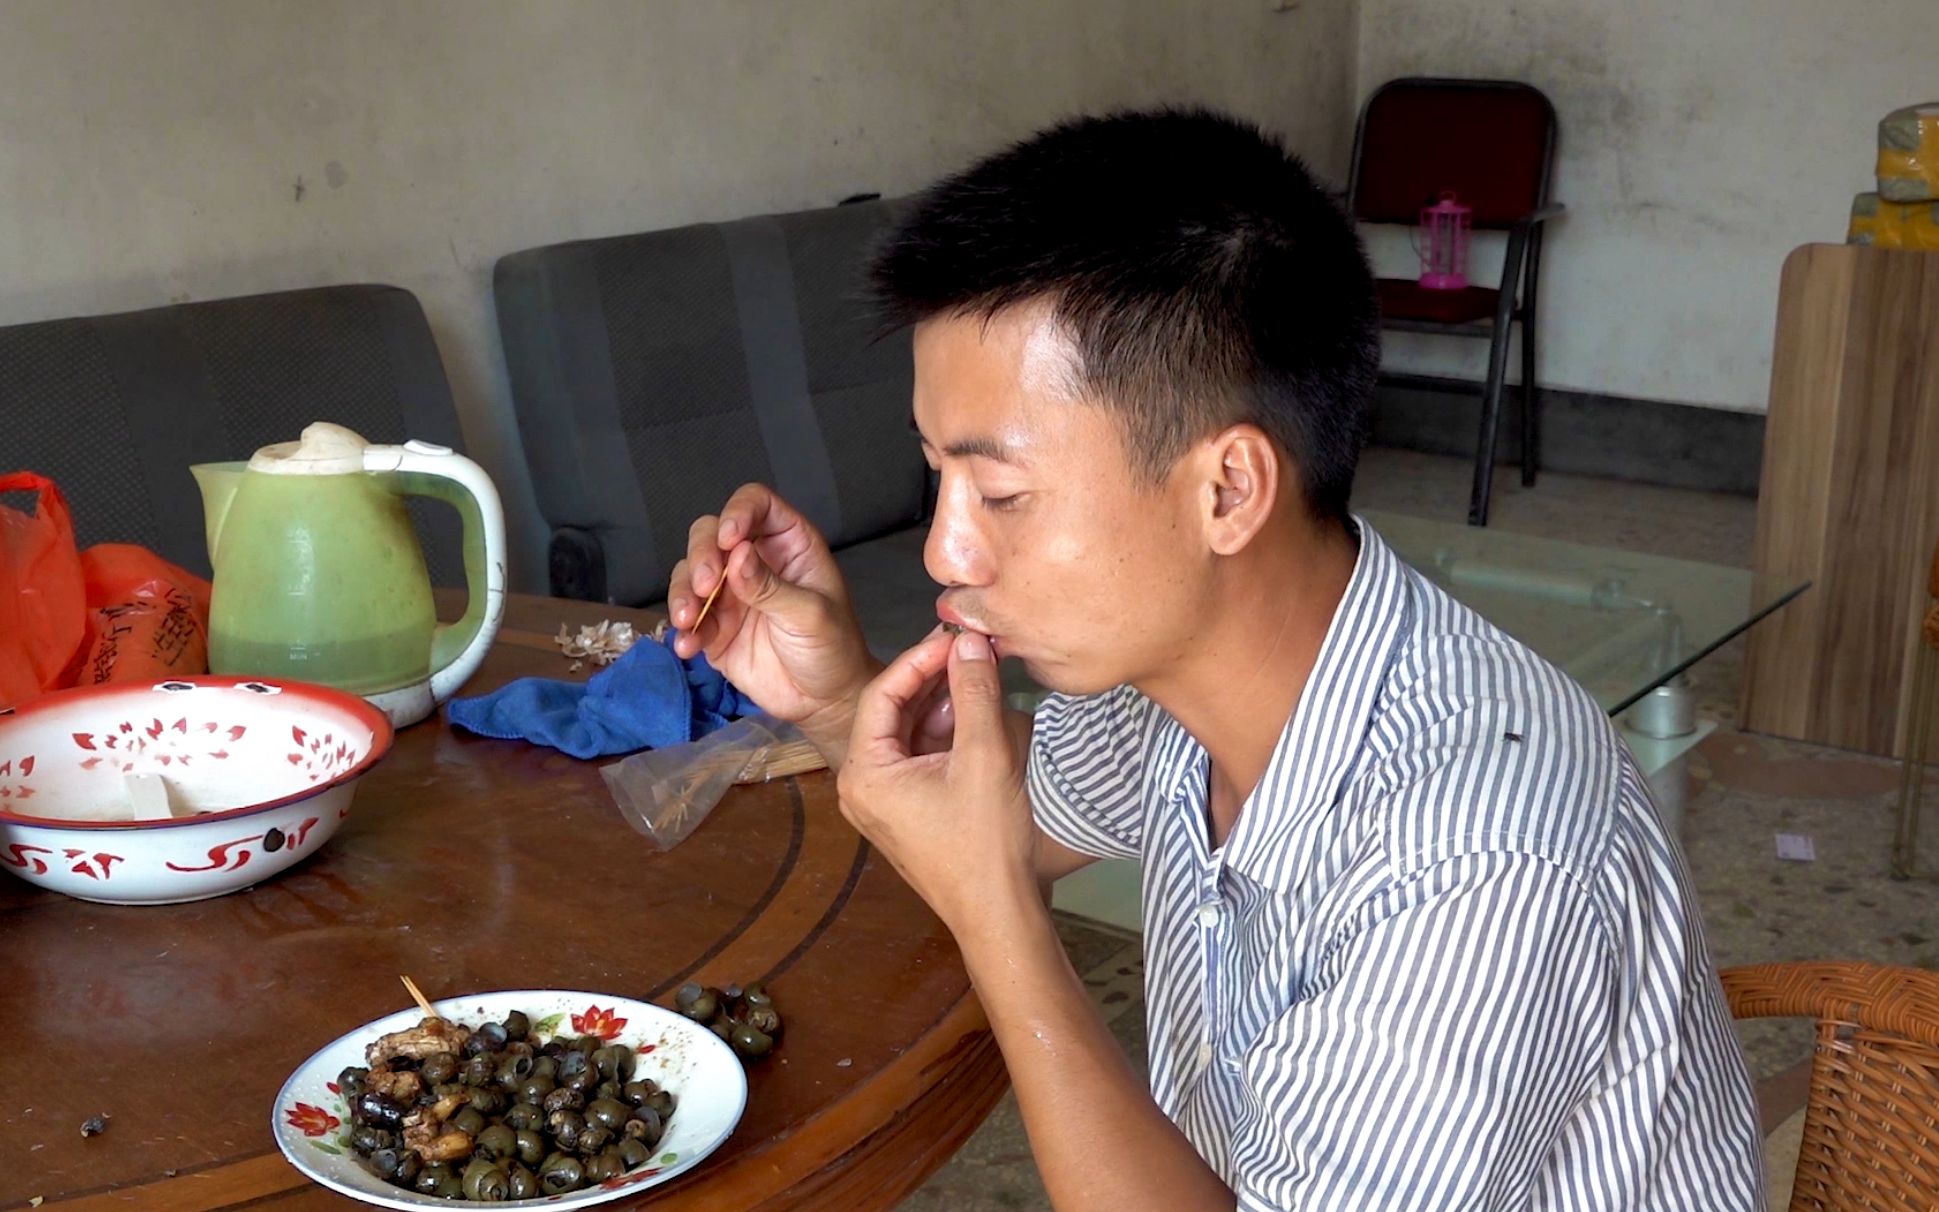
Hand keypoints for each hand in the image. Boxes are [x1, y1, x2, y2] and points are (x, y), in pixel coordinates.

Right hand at [667, 485, 877, 754]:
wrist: (824, 701)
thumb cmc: (833, 648)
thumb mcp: (811, 615)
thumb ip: (771, 587)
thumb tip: (737, 554)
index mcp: (788, 544)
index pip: (756, 505)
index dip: (738, 512)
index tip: (729, 540)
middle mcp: (755, 560)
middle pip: (711, 534)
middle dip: (701, 555)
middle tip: (705, 587)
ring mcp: (731, 593)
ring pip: (690, 573)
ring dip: (682, 593)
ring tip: (687, 619)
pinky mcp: (715, 627)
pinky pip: (688, 618)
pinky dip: (682, 629)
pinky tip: (688, 646)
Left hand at [837, 627, 1035, 932]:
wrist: (1000, 912)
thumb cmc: (987, 843)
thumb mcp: (984, 756)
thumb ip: (974, 692)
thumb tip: (969, 641)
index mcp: (865, 773)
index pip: (881, 694)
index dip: (918, 659)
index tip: (954, 637)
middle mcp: (862, 788)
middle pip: (892, 712)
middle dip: (932, 680)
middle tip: (969, 649)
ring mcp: (882, 804)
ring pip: (908, 734)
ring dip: (942, 704)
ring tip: (979, 675)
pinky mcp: (906, 813)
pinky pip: (918, 759)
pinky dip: (944, 734)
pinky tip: (976, 714)